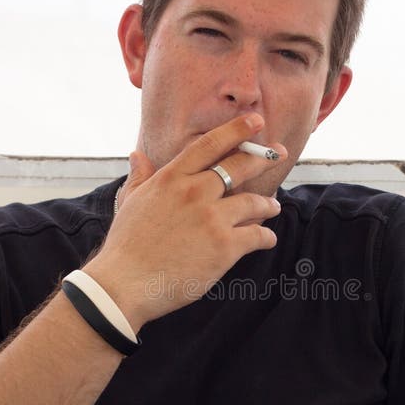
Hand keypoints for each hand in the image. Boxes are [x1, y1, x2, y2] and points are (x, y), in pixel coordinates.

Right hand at [86, 113, 286, 327]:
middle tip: (279, 153)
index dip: (236, 130)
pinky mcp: (225, 246)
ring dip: (267, 203)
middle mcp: (194, 192)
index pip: (209, 145)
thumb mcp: (130, 203)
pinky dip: (266, 237)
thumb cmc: (126, 246)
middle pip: (239, 166)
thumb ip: (140, 177)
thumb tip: (137, 155)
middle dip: (264, 157)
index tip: (255, 121)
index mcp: (172, 178)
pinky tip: (267, 239)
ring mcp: (212, 218)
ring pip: (253, 202)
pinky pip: (257, 235)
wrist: (125, 283)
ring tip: (273, 206)